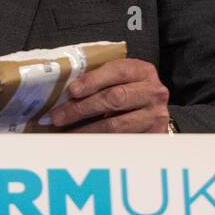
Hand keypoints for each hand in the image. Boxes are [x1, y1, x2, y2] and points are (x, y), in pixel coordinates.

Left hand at [47, 58, 171, 132]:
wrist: (152, 114)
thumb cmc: (129, 93)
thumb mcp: (117, 80)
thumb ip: (97, 81)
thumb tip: (62, 91)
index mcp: (142, 71)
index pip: (117, 71)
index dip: (92, 81)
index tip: (72, 91)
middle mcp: (153, 92)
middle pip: (114, 99)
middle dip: (82, 108)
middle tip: (59, 116)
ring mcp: (155, 116)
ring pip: (116, 125)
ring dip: (87, 130)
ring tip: (67, 133)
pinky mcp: (153, 137)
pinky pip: (121, 142)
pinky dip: (99, 142)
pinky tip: (84, 143)